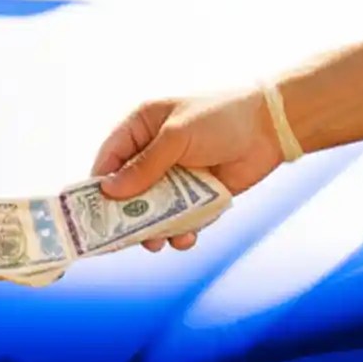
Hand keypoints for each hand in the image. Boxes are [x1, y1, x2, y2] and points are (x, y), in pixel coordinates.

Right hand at [92, 87, 281, 251]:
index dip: (98, 184)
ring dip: (154, 228)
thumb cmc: (220, 118)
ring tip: (158, 242)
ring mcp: (176, 176)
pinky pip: (181, 219)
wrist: (270, 128)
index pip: (109, 158)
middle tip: (122, 239)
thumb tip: (110, 190)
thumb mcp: (176, 137)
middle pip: (128, 190)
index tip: (92, 211)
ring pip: (154, 210)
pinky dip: (181, 231)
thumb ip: (144, 166)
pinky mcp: (197, 196)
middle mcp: (154, 154)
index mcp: (142, 128)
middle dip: (127, 214)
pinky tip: (186, 238)